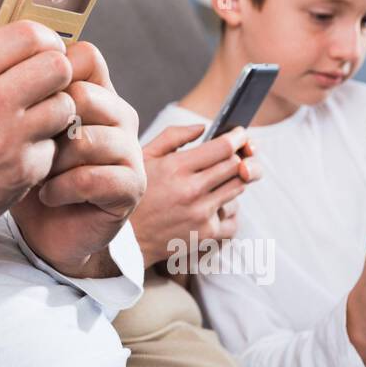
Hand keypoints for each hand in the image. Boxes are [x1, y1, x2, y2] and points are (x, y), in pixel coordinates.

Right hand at [0, 20, 74, 282]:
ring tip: (33, 116)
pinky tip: (19, 150)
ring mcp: (8, 141)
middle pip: (57, 66)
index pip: (28, 36)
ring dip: (54, 108)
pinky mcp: (21, 173)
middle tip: (44, 82)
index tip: (41, 50)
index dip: (44, 39)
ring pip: (65, 106)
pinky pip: (53, 146)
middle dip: (56, 69)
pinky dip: (42, 146)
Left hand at [10, 41, 146, 277]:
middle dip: (46, 124)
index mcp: (96, 90)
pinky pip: (92, 177)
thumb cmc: (26, 169)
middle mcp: (119, 113)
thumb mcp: (16, 124)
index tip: (23, 100)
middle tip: (29, 147)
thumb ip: (16, 88)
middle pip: (85, 94)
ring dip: (51, 161)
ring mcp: (131, 148)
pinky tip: (48, 196)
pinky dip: (61, 189)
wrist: (43, 229)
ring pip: (86, 138)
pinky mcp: (132, 185)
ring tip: (37, 176)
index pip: (86, 56)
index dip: (51, 73)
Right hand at [131, 124, 259, 267]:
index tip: (239, 135)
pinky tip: (214, 206)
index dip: (237, 138)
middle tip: (231, 156)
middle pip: (236, 166)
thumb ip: (173, 136)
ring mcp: (201, 214)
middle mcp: (191, 190)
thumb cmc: (134, 195)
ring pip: (238, 188)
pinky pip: (234, 217)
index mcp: (176, 167)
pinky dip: (228, 210)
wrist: (126, 239)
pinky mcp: (206, 234)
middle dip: (237, 157)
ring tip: (216, 182)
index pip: (223, 148)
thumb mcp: (144, 157)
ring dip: (232, 181)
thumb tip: (202, 127)